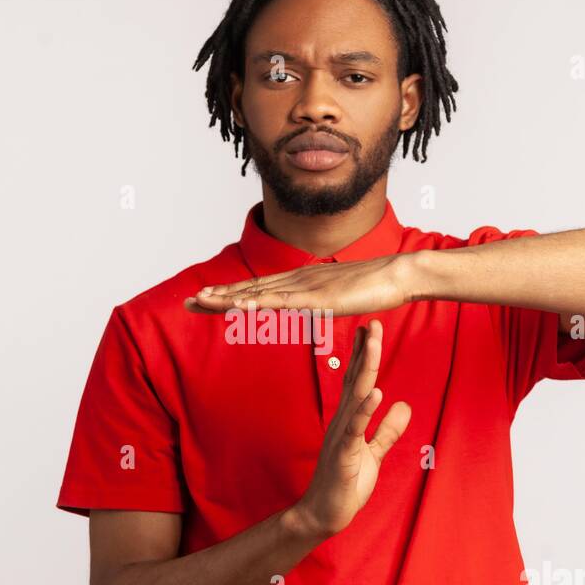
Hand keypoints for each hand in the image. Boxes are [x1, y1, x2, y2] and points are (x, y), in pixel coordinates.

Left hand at [183, 253, 421, 316]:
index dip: (227, 295)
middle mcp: (296, 280)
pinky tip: (240, 304)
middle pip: (249, 289)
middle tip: (186, 301)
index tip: (202, 301)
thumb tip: (306, 308)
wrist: (398, 275)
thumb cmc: (372, 287)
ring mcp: (306, 287)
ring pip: (259, 293)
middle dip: (216, 296)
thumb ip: (318, 302)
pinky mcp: (319, 298)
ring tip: (202, 300)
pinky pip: (284, 301)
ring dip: (229, 297)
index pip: (256, 289)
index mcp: (299, 282)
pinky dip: (259, 302)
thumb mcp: (336, 298)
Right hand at [289, 319, 411, 541]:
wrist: (324, 514)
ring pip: (355, 396)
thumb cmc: (345, 484)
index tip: (371, 328)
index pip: (357, 380)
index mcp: (349, 419)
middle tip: (373, 322)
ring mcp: (342, 436)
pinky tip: (377, 392)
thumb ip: (387, 430)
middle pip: (356, 379)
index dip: (364, 354)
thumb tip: (403, 404)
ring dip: (365, 369)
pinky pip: (356, 429)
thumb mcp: (373, 452)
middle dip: (365, 350)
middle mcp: (342, 421)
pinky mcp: (344, 454)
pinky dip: (366, 410)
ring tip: (374, 344)